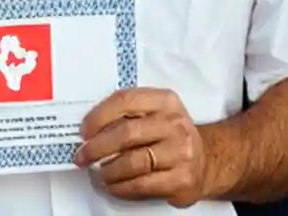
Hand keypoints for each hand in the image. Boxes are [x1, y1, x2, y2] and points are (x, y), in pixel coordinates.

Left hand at [74, 88, 206, 206]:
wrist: (205, 161)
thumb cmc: (170, 136)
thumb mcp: (156, 114)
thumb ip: (128, 114)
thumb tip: (90, 130)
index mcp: (165, 101)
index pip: (125, 100)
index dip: (98, 116)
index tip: (84, 131)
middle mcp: (175, 124)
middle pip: (126, 133)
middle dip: (97, 147)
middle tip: (82, 156)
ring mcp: (181, 152)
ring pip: (132, 162)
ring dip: (108, 170)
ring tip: (98, 173)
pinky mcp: (181, 179)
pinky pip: (141, 184)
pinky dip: (120, 187)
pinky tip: (113, 186)